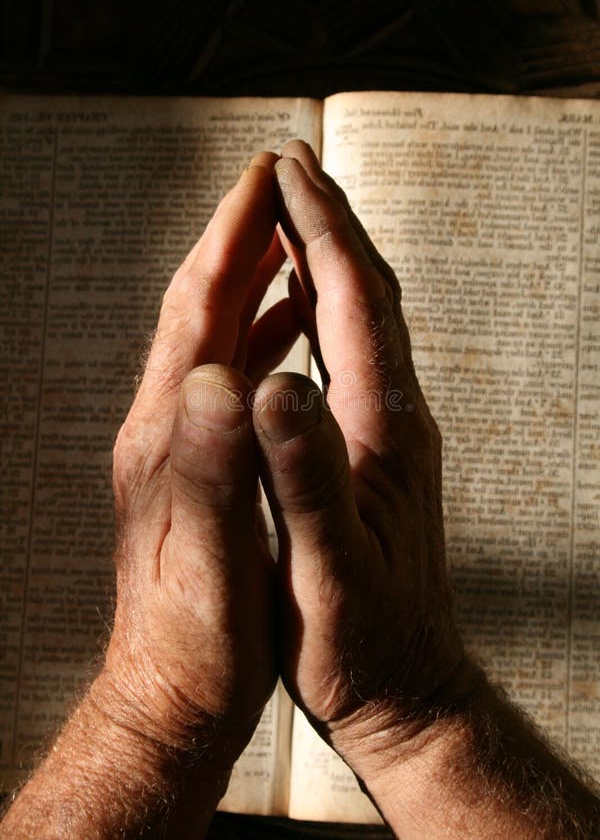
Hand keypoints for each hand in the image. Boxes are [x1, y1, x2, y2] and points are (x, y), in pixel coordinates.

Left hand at [94, 152, 299, 763]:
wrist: (172, 696)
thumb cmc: (195, 638)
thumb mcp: (206, 555)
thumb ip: (209, 466)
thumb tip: (218, 375)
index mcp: (168, 431)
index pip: (196, 309)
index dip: (230, 238)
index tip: (262, 175)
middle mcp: (165, 425)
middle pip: (200, 308)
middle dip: (239, 239)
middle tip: (278, 185)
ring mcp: (179, 444)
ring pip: (215, 338)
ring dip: (250, 282)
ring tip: (290, 242)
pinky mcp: (197, 467)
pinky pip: (230, 379)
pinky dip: (260, 338)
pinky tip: (287, 336)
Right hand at [253, 141, 468, 775]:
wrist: (409, 687)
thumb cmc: (360, 639)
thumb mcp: (325, 566)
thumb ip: (304, 475)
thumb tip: (275, 382)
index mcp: (383, 430)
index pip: (353, 303)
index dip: (319, 231)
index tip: (285, 170)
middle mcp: (397, 417)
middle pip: (368, 294)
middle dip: (329, 222)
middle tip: (291, 164)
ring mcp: (393, 433)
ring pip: (365, 321)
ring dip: (330, 259)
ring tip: (293, 215)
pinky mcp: (380, 454)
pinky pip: (355, 359)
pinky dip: (326, 314)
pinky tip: (302, 311)